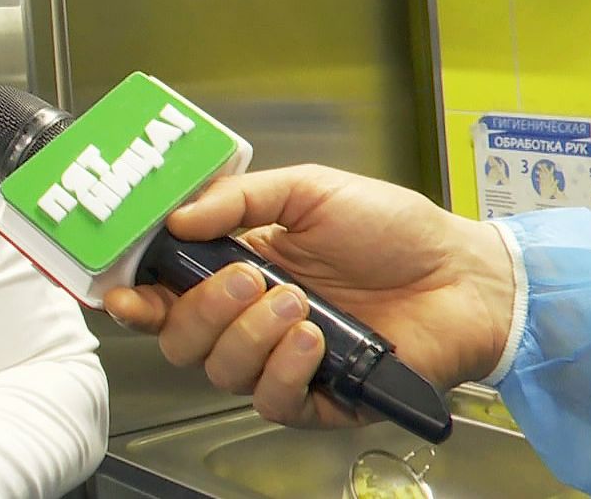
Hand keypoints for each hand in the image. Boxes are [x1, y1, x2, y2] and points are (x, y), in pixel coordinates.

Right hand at [102, 164, 515, 429]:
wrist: (465, 275)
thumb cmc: (396, 229)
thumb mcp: (311, 189)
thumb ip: (240, 199)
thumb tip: (177, 219)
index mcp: (240, 267)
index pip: (167, 294)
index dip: (137, 298)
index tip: (125, 291)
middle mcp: (253, 318)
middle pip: (182, 340)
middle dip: (200, 311)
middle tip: (242, 279)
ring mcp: (284, 360)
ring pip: (221, 371)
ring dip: (248, 335)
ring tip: (297, 302)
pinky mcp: (321, 398)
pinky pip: (272, 402)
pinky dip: (283, 369)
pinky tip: (311, 339)